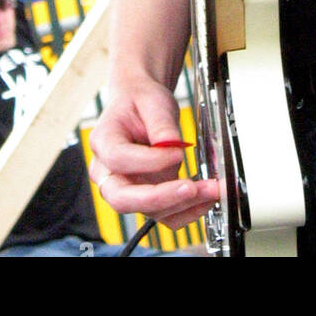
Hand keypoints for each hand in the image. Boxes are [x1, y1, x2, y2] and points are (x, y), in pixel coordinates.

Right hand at [89, 78, 218, 230]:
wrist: (140, 105)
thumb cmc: (140, 101)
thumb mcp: (151, 100)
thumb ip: (160, 122)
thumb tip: (172, 144)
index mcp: (103, 141)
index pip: (119, 159)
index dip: (149, 161)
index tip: (177, 152)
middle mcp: (108, 172)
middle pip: (123, 199)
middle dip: (161, 197)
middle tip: (191, 187)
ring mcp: (126, 188)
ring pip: (148, 211)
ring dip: (182, 204)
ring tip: (211, 188)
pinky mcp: (145, 198)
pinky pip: (163, 215)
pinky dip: (186, 210)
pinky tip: (205, 197)